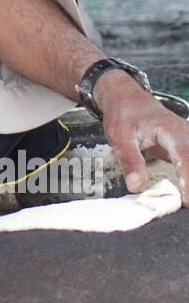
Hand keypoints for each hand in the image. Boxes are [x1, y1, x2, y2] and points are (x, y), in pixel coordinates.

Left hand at [97, 70, 188, 203]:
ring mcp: (187, 140)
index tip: (187, 200)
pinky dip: (188, 177)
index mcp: (170, 129)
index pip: (184, 155)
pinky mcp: (184, 147)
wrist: (126, 97)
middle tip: (186, 206)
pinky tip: (186, 195)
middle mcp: (184, 134)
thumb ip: (129, 160)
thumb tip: (136, 185)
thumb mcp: (120, 136)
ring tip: (185, 202)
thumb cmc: (123, 114)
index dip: (188, 178)